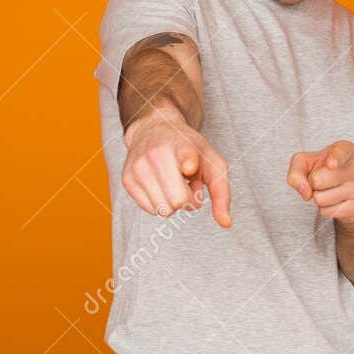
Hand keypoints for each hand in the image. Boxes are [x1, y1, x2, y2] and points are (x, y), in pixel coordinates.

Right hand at [121, 106, 230, 226]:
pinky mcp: (127, 179)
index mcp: (182, 146)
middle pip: (177, 201)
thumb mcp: (213, 164)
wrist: (154, 129)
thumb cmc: (189, 151)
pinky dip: (161, 204)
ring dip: (174, 204)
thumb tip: (226, 224)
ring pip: (162, 210)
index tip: (189, 166)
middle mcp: (156, 155)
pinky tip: (163, 186)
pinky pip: (150, 209)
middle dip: (189, 201)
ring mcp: (138, 168)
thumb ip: (222, 195)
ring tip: (175, 183)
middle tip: (190, 184)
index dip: (189, 165)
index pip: (185, 160)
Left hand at [286, 141, 353, 222]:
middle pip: (317, 180)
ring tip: (328, 190)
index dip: (334, 159)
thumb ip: (296, 171)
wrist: (347, 188)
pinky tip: (334, 201)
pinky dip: (324, 208)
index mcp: (347, 149)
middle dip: (312, 183)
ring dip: (318, 197)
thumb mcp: (305, 162)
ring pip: (320, 199)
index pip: (341, 153)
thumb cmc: (323, 169)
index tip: (331, 164)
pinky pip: (326, 211)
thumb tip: (306, 193)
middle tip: (322, 180)